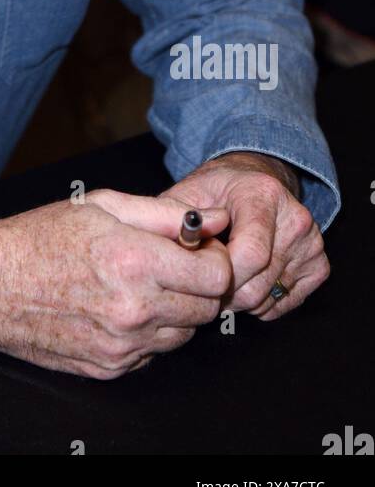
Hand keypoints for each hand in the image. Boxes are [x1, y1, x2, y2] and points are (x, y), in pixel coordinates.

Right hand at [0, 191, 231, 378]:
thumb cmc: (41, 237)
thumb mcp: (103, 205)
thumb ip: (167, 213)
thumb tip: (216, 218)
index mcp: (135, 261)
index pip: (218, 275)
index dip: (214, 258)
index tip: (198, 249)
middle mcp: (133, 309)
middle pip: (208, 309)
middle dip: (199, 285)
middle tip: (172, 265)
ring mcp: (122, 345)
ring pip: (184, 335)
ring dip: (176, 311)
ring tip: (142, 284)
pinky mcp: (109, 367)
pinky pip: (153, 354)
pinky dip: (148, 333)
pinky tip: (120, 307)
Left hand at [159, 152, 329, 320]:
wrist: (253, 182)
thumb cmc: (218, 190)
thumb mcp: (189, 192)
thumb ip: (173, 218)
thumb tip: (167, 250)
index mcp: (263, 195)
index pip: (251, 254)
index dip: (221, 274)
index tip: (199, 272)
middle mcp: (295, 218)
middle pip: (258, 284)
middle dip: (224, 292)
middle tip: (204, 282)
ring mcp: (312, 243)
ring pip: (269, 298)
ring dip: (239, 299)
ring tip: (223, 276)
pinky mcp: (319, 264)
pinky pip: (285, 304)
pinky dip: (261, 302)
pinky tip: (246, 279)